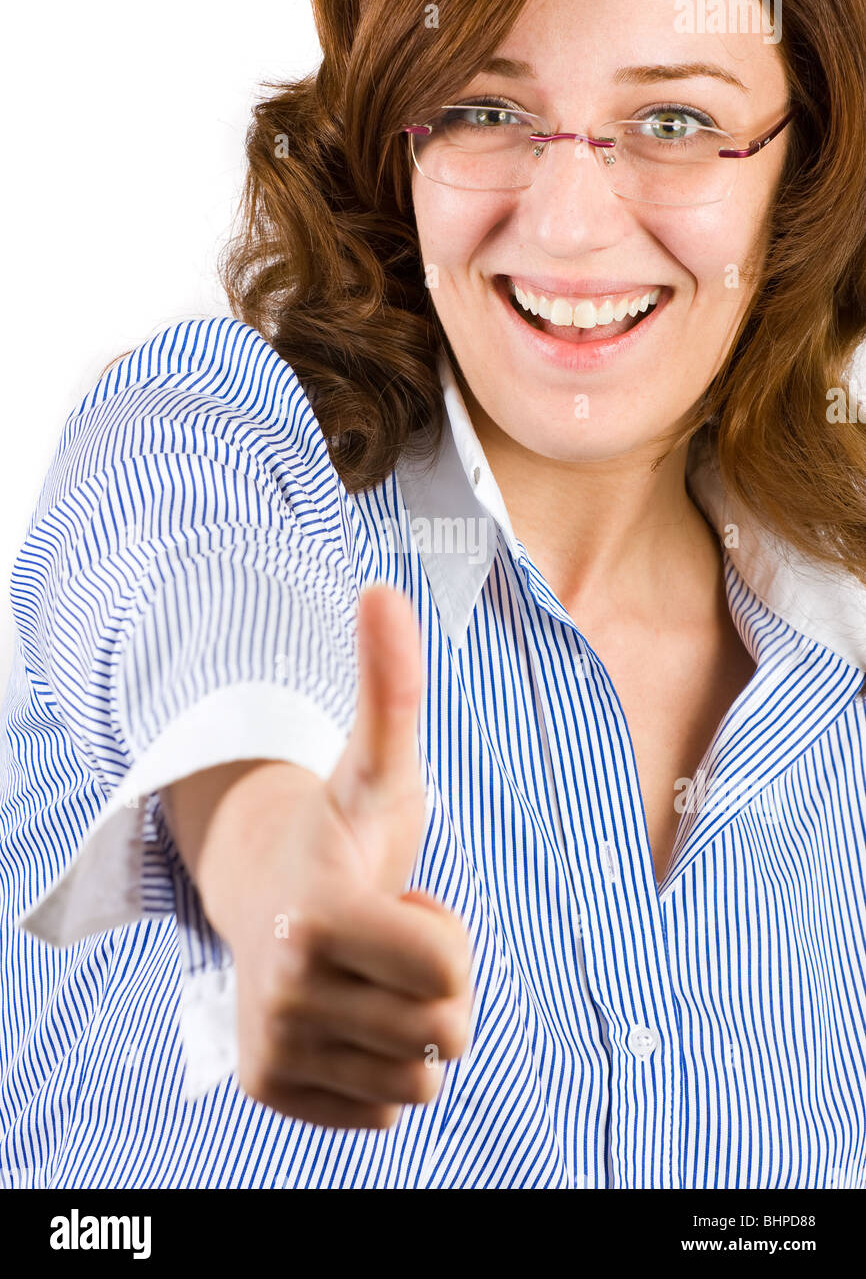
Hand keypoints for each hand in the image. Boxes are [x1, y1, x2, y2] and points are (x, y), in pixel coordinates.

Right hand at [196, 584, 473, 1129]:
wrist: (260, 889)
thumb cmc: (338, 830)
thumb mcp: (376, 765)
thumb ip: (389, 685)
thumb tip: (383, 588)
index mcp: (317, 918)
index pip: (451, 976)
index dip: (445, 935)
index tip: (401, 902)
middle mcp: (283, 993)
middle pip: (442, 1031)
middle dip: (434, 983)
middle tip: (383, 937)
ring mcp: (273, 1047)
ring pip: (418, 1079)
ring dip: (411, 1025)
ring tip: (366, 973)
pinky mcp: (269, 1088)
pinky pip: (385, 1112)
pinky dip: (383, 1070)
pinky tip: (348, 1015)